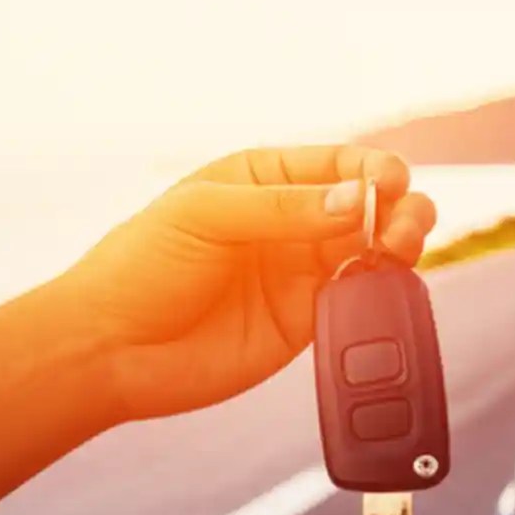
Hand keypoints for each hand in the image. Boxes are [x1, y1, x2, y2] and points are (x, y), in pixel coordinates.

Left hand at [62, 144, 435, 421]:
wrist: (110, 350)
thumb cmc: (141, 267)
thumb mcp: (206, 216)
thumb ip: (285, 209)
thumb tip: (360, 201)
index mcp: (264, 179)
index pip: (338, 164)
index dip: (373, 169)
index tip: (391, 183)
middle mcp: (292, 222)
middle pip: (368, 206)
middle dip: (399, 208)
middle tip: (404, 227)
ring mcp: (301, 272)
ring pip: (373, 250)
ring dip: (400, 245)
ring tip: (403, 249)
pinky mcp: (307, 320)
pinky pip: (359, 299)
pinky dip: (381, 291)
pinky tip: (385, 287)